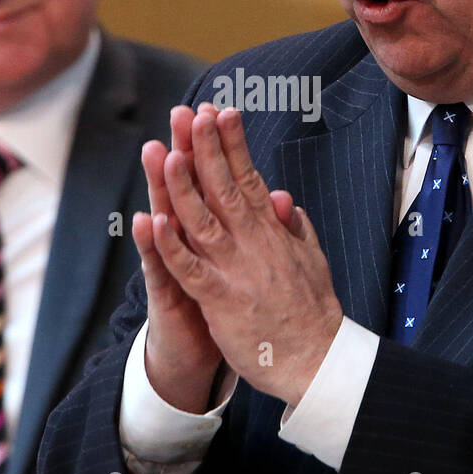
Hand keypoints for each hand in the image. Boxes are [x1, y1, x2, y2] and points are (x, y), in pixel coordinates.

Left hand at [151, 106, 343, 406]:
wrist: (317, 361)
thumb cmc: (313, 313)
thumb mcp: (310, 260)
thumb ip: (293, 227)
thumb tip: (281, 197)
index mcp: (272, 232)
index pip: (248, 177)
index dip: (232, 144)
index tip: (221, 111)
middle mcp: (253, 243)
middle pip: (224, 187)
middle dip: (206, 149)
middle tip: (192, 113)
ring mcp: (236, 270)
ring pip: (203, 220)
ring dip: (184, 187)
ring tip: (168, 153)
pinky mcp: (221, 300)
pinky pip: (190, 269)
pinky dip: (172, 246)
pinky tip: (155, 221)